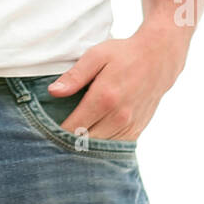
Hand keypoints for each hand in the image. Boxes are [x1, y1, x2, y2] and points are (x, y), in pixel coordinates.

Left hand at [47, 23, 188, 140]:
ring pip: (102, 149)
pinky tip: (92, 143)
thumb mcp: (96, 55)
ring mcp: (130, 124)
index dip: (56, 133)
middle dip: (69, 143)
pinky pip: (117, 148)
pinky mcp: (138, 129)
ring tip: (70, 143)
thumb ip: (74, 76)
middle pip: (86, 142)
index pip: (73, 127)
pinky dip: (103, 148)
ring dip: (86, 148)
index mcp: (104, 97)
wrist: (159, 58)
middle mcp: (118, 115)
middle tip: (54, 138)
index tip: (44, 132)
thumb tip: (53, 92)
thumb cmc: (123, 54)